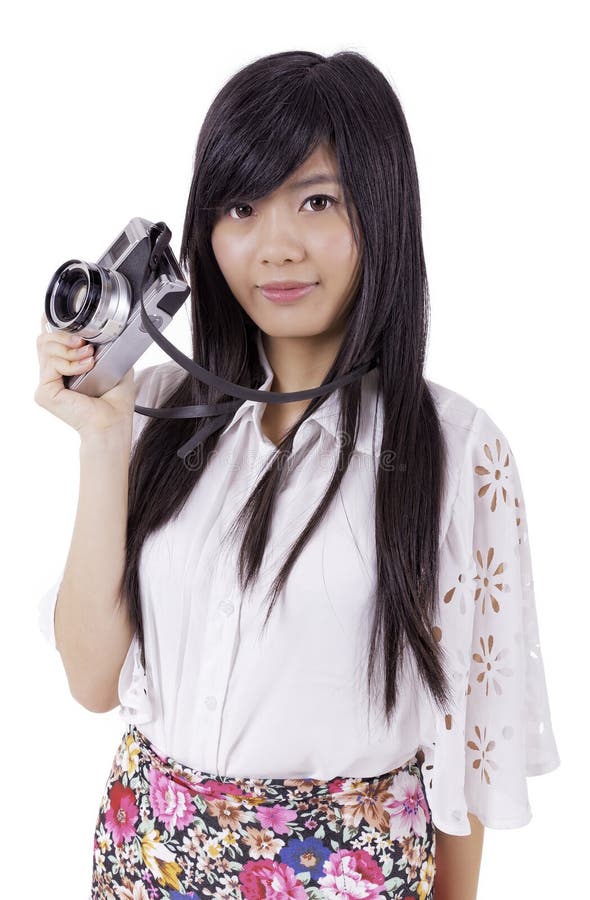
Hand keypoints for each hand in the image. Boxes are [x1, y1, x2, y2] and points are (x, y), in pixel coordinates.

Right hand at [34, 312, 136, 439]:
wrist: (113, 421)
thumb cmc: (115, 402)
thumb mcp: (113, 365)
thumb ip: (105, 348)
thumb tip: (105, 333)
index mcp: (64, 369)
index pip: (49, 342)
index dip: (55, 328)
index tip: (73, 325)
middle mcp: (53, 376)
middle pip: (44, 340)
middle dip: (65, 335)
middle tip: (84, 344)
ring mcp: (47, 384)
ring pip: (44, 347)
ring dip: (70, 348)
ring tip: (89, 357)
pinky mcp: (45, 392)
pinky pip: (51, 364)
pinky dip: (71, 363)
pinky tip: (86, 367)